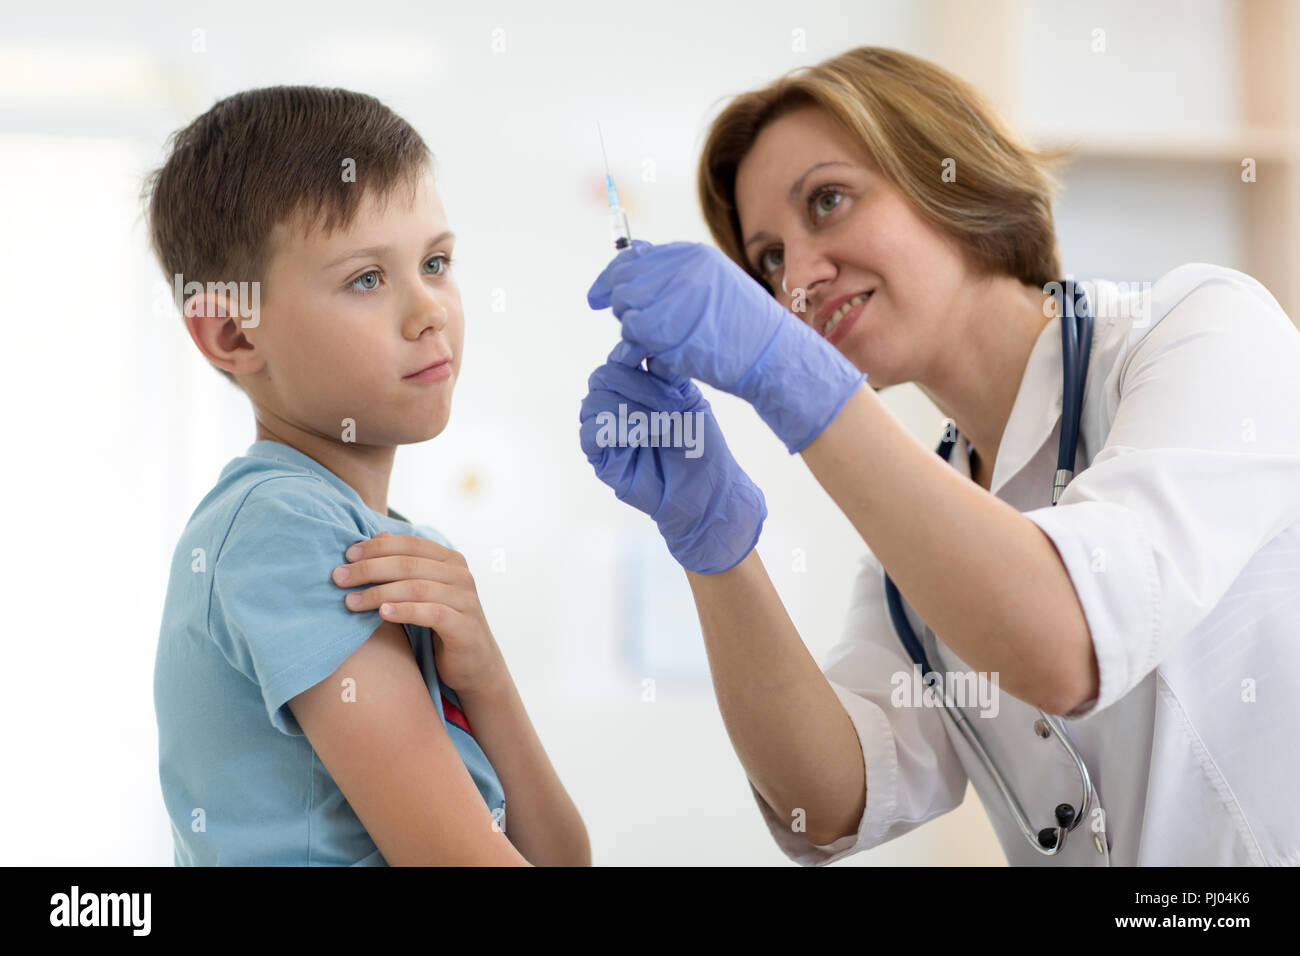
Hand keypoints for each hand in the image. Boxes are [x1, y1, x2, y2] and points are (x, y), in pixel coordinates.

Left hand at [332, 532, 507, 696]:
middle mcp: (461, 574)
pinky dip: (404, 611)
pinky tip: (382, 613)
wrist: (474, 662)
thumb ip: (405, 564)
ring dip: (379, 593)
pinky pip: (431, 613)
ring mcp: (465, 599)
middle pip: (408, 564)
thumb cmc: (442, 623)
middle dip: (369, 569)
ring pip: (416, 587)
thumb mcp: (423, 590)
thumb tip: (377, 537)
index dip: (376, 547)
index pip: (409, 544)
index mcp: (450, 559)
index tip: (347, 556)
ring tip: (350, 601)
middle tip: (339, 578)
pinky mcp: (465, 625)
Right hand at [579, 342, 766, 573]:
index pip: (620, 358)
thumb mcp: (687, 399)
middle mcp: (616, 405)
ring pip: (594, 401)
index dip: (632, 352)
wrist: (706, 492)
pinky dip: (616, 429)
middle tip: (673, 404)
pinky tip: (644, 435)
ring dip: (632, 408)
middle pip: (604, 375)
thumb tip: (645, 347)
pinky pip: (590, 433)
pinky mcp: (600, 458)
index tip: (651, 356)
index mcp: (636, 386)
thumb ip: (664, 373)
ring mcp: (606, 430)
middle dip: (638, 385)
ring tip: (664, 424)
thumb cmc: (701, 445)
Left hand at [587, 240, 866, 453]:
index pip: (632, 258)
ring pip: (624, 310)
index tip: (595, 297)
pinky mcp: (665, 326)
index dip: (609, 279)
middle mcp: (680, 268)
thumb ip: (673, 275)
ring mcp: (671, 294)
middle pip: (623, 283)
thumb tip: (632, 255)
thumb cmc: (744, 330)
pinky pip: (632, 334)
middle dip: (622, 308)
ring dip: (634, 332)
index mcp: (692, 255)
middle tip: (638, 330)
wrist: (772, 356)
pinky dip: (640, 349)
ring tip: (662, 345)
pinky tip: (664, 356)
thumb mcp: (712, 288)